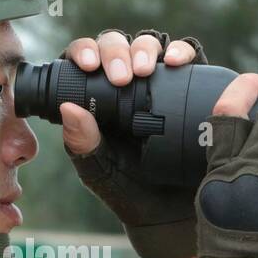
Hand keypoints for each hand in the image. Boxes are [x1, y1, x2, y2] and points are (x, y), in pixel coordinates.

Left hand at [58, 28, 207, 257]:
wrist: (169, 213)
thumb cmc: (126, 190)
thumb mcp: (96, 169)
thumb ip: (81, 143)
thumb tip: (68, 109)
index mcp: (94, 96)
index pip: (85, 59)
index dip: (85, 52)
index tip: (90, 65)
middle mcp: (125, 83)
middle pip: (117, 45)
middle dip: (117, 52)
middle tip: (122, 77)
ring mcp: (158, 83)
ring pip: (150, 45)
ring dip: (147, 48)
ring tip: (147, 68)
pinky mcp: (189, 87)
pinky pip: (187, 58)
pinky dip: (182, 51)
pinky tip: (177, 61)